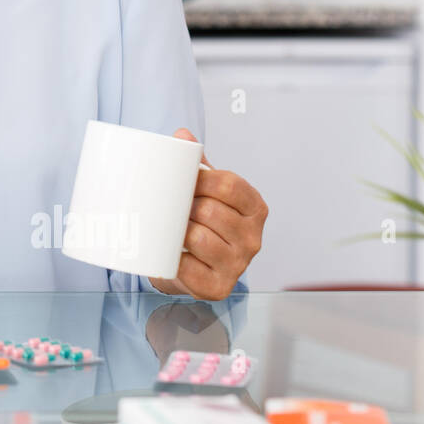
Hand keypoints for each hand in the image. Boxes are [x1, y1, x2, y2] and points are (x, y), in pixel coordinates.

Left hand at [147, 130, 267, 299]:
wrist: (185, 264)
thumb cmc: (198, 221)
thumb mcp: (202, 190)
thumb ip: (196, 163)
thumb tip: (182, 136)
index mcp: (254, 208)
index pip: (230, 185)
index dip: (201, 180)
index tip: (182, 180)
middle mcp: (253, 238)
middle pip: (211, 211)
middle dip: (184, 207)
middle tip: (170, 207)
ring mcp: (238, 265)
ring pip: (199, 238)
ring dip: (176, 232)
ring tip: (169, 229)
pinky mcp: (218, 287)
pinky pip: (189, 268)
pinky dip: (174, 259)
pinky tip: (171, 254)